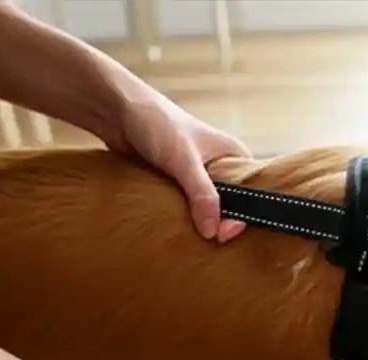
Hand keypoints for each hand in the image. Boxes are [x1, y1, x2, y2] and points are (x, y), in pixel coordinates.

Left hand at [110, 93, 251, 242]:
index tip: (223, 235)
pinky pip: (184, 205)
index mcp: (233, 155)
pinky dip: (181, 217)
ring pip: (205, 207)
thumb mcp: (184, 161)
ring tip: (192, 241)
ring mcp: (196, 174)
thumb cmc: (157, 123)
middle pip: (229, 204)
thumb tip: (212, 232)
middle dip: (220, 223)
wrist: (116, 109)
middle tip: (208, 242)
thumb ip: (201, 194)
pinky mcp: (175, 181)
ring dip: (198, 222)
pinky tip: (176, 230)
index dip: (242, 217)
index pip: (250, 194)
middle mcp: (219, 166)